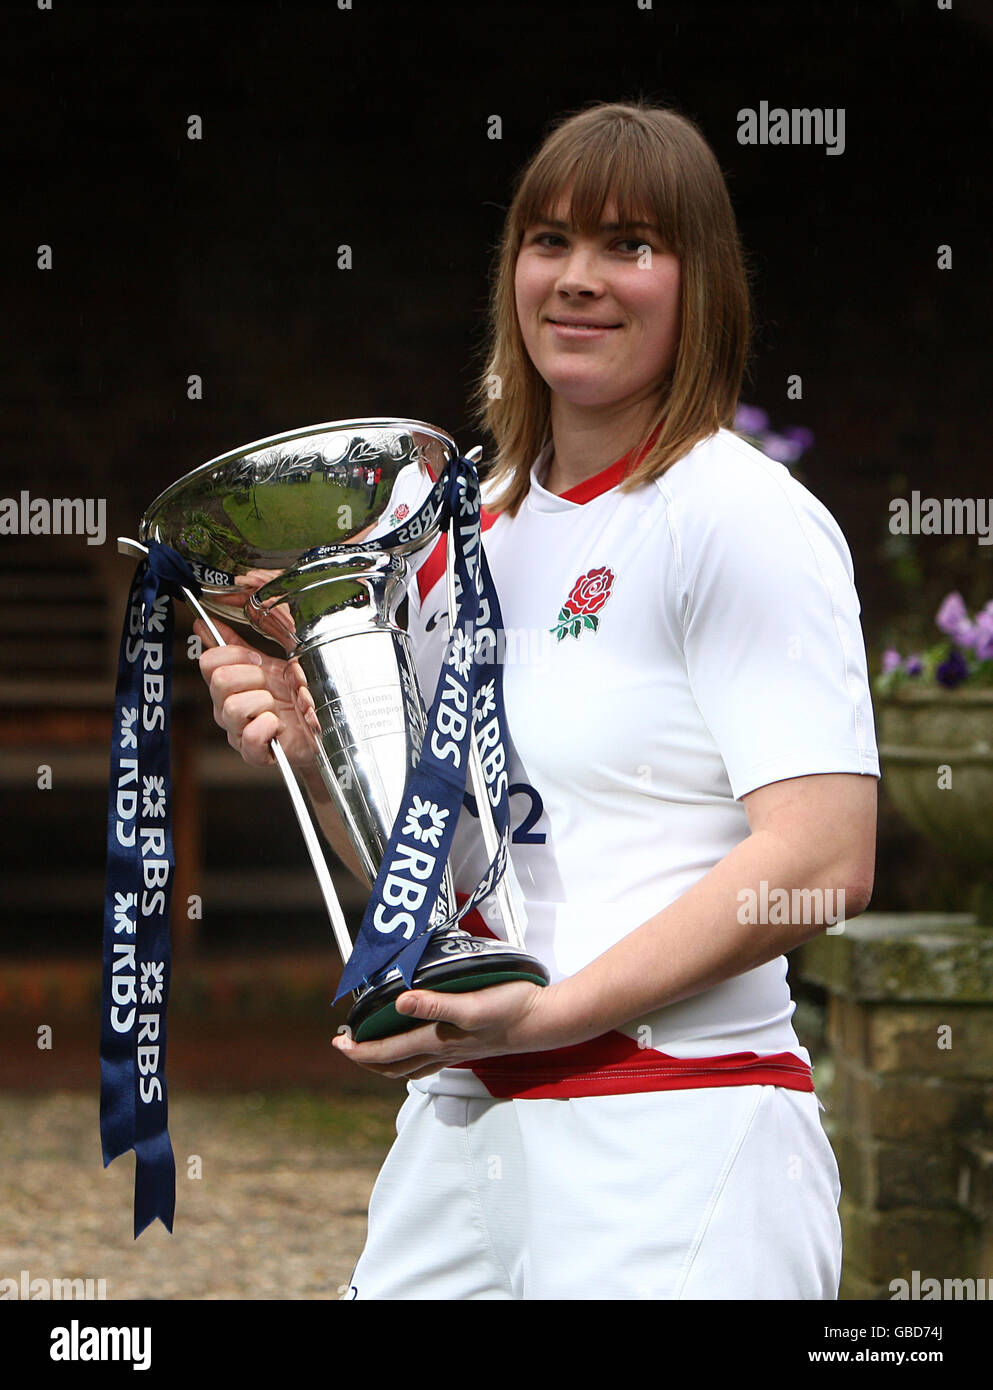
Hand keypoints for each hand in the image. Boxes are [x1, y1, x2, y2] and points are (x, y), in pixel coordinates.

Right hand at [194, 617, 316, 769]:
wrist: (315, 729)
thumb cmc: (290, 698)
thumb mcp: (268, 664)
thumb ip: (237, 645)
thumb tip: (204, 625)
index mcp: (226, 686)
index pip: (208, 662)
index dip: (234, 654)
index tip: (258, 660)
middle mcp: (225, 709)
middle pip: (220, 681)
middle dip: (254, 677)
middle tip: (271, 686)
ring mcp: (237, 732)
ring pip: (234, 707)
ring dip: (264, 702)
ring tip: (277, 708)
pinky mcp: (254, 753)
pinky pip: (251, 736)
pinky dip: (269, 726)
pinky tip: (278, 725)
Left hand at [331, 980, 573, 1081]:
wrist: (544, 1021)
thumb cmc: (511, 1009)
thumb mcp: (473, 1004)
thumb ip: (436, 1004)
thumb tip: (400, 1000)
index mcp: (436, 1040)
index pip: (386, 1052)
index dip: (358, 1050)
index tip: (339, 1041)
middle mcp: (441, 1050)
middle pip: (392, 1065)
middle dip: (365, 1058)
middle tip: (345, 1044)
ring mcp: (455, 1051)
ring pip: (409, 1065)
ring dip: (385, 1058)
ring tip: (370, 1046)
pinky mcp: (467, 1045)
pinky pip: (428, 1059)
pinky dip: (409, 1056)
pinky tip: (414, 1043)